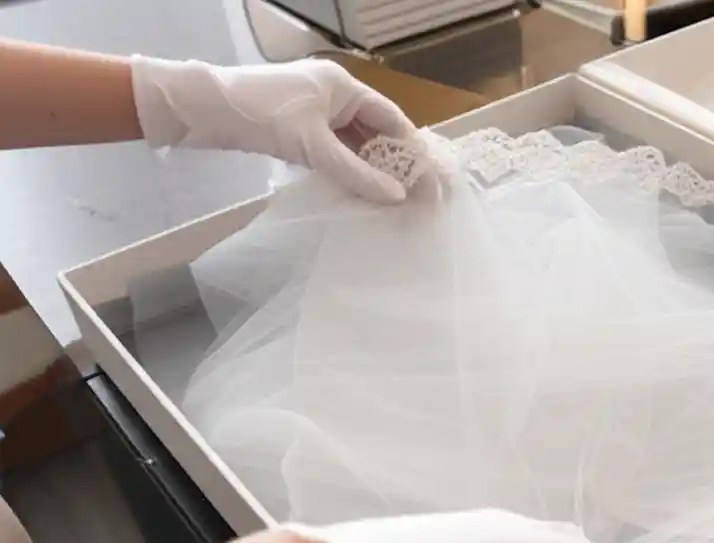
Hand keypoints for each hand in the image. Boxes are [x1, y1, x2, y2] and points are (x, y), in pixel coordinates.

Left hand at [131, 57, 416, 202]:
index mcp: (343, 86)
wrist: (200, 110)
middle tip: (415, 198)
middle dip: (395, 164)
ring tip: (390, 201)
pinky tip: (358, 192)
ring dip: (370, 170)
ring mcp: (314, 111)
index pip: (391, 119)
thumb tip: (399, 197)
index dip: (412, 151)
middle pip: (376, 131)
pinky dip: (347, 169)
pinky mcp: (297, 127)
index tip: (429, 183)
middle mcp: (333, 94)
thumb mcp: (312, 147)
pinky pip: (334, 149)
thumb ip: (357, 173)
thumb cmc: (260, 116)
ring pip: (354, 143)